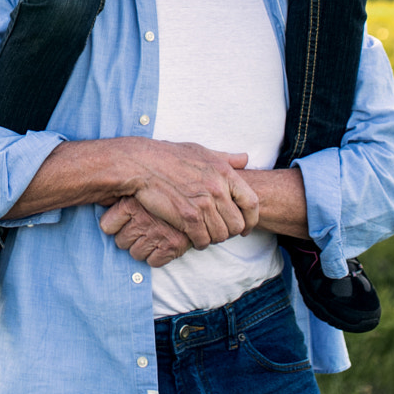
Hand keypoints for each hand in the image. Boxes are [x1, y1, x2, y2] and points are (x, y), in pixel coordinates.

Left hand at [101, 197, 194, 265]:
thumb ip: (118, 195)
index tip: (123, 222)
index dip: (113, 227)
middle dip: (130, 238)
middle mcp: (142, 218)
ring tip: (153, 236)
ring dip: (143, 248)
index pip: (106, 227)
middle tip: (142, 229)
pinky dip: (157, 257)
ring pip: (135, 253)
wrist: (199, 194)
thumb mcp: (139, 187)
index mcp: (131, 202)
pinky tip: (162, 244)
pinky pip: (153, 261)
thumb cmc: (164, 192)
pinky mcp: (172, 245)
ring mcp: (157, 232)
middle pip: (120, 242)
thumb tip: (98, 199)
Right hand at [129, 141, 260, 247]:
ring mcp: (203, 204)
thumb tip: (245, 158)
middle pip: (238, 224)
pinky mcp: (188, 218)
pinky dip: (199, 242)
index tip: (246, 226)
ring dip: (213, 238)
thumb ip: (226, 158)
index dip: (251, 219)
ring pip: (221, 235)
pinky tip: (193, 237)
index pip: (252, 203)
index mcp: (224, 172)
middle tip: (219, 230)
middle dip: (230, 232)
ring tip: (204, 233)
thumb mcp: (201, 150)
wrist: (141, 164)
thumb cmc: (169, 156)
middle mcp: (218, 189)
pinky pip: (203, 240)